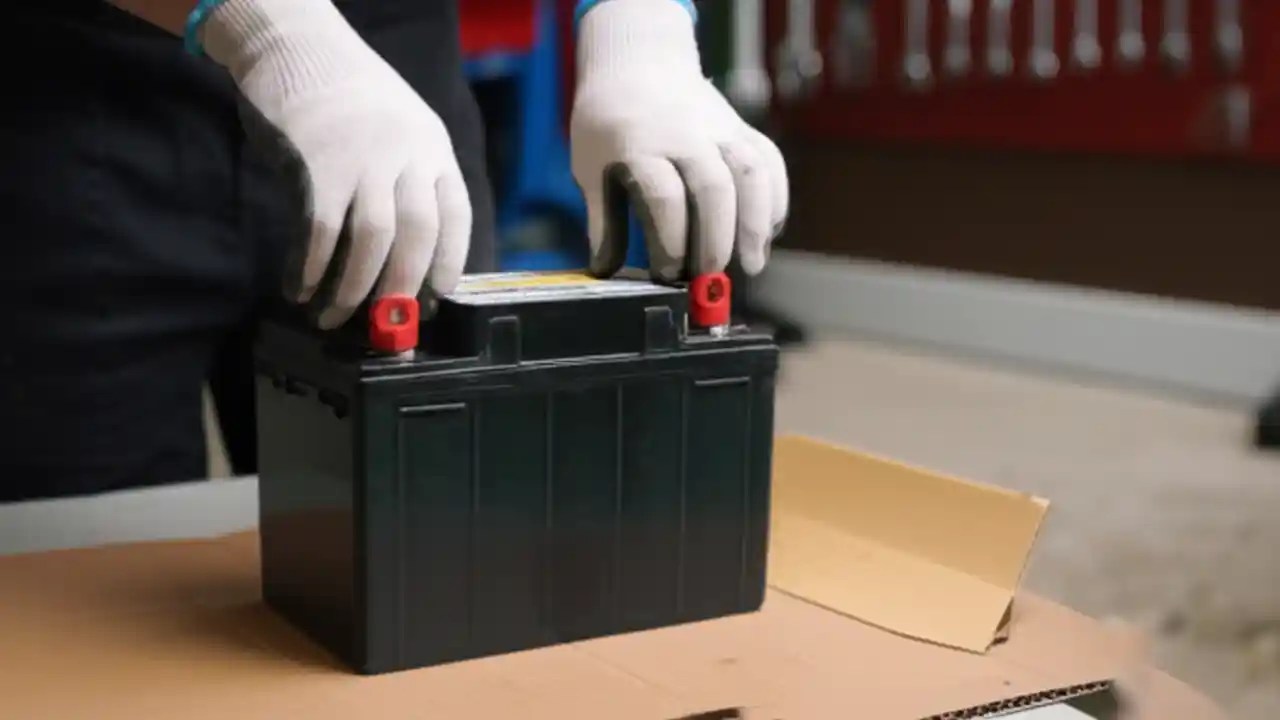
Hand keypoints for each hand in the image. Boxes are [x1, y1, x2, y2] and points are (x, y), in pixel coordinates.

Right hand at [201, 0, 470, 328]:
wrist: (295, 42)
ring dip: (356, 288)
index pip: (456, 215)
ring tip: (336, 317)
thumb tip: (402, 252)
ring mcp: (364, 158)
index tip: (437, 298)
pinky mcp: (317, 163)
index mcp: (433, 148)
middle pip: (418, 235)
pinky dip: (311, 267)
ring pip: (374, 239)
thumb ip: (408, 178)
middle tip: (385, 324)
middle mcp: (408, 154)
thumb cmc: (346, 95)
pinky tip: (302, 288)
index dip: (450, 262)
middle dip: (402, 289)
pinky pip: (321, 229)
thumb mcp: (399, 127)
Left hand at [571, 0, 789, 280]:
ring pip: (750, 171)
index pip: (663, 196)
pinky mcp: (741, 128)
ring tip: (753, 264)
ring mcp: (719, 128)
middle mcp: (684, 134)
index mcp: (639, 144)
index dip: (670, 240)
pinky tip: (769, 232)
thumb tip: (606, 271)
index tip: (668, 273)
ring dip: (756, 223)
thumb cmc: (609, 125)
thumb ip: (603, 219)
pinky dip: (775, 199)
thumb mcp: (589, 166)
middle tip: (710, 276)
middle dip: (716, 239)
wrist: (638, 65)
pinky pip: (769, 161)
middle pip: (713, 187)